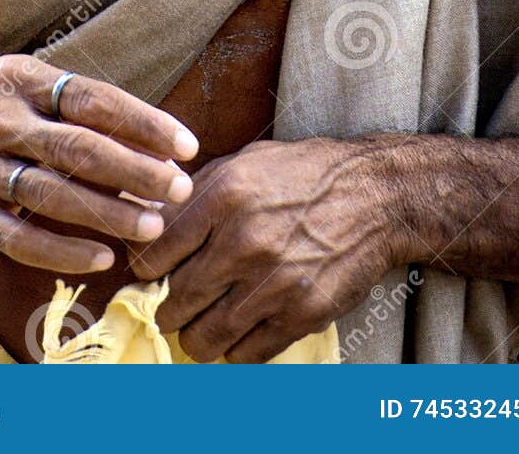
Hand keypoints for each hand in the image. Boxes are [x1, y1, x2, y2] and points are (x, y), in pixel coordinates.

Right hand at [0, 55, 198, 273]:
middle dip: (136, 170)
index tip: (186, 144)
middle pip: (80, 148)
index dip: (143, 123)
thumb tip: (147, 137)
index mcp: (20, 79)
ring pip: (54, 195)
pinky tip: (101, 257)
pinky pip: (19, 237)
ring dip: (108, 213)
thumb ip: (73, 104)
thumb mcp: (18, 84)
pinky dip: (63, 250)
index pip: (93, 98)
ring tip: (152, 226)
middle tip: (179, 189)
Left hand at [126, 136, 410, 361]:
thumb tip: (145, 220)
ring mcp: (273, 283)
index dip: (146, 270)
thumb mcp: (243, 164)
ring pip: (203, 339)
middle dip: (168, 308)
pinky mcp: (300, 315)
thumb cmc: (301, 175)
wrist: (373, 195)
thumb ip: (193, 193)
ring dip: (195, 336)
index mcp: (224, 196)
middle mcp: (244, 241)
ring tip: (202, 324)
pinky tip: (239, 330)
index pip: (154, 254)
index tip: (152, 274)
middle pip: (175, 302)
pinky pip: (245, 355)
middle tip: (174, 305)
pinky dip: (234, 350)